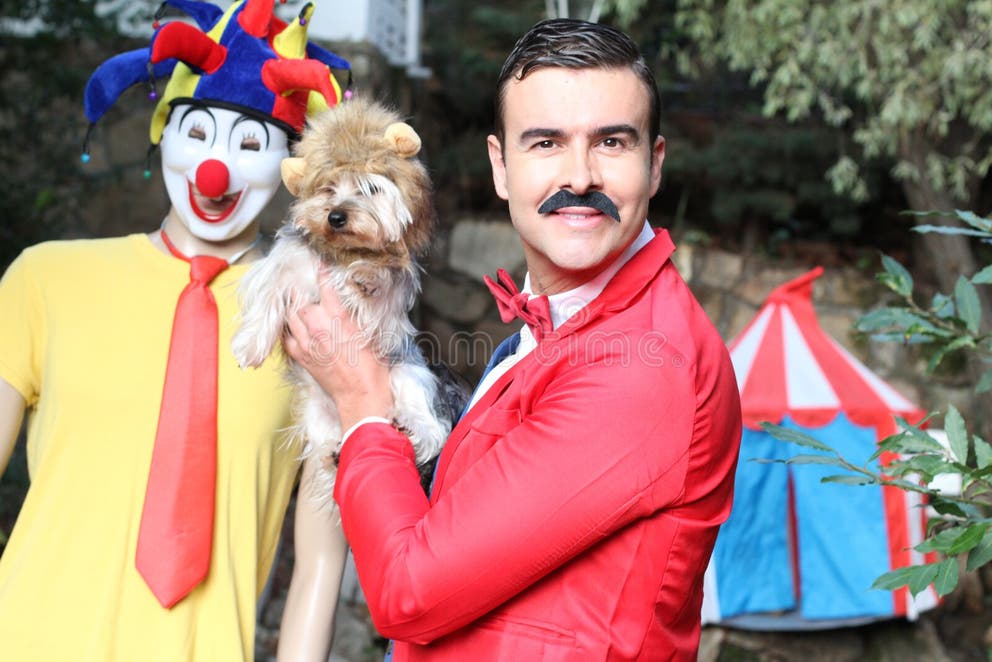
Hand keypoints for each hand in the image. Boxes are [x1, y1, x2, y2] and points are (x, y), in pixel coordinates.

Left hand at [284, 281, 393, 429]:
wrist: (362, 395)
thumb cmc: (372, 367)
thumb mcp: (370, 334)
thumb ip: (357, 315)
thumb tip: (352, 303)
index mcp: (337, 319)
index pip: (325, 287)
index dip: (321, 273)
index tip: (319, 264)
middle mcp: (318, 328)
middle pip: (300, 302)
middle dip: (303, 293)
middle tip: (306, 287)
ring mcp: (307, 343)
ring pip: (290, 317)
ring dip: (293, 308)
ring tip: (296, 302)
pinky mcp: (302, 357)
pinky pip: (287, 337)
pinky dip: (288, 328)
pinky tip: (292, 325)